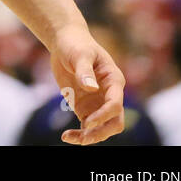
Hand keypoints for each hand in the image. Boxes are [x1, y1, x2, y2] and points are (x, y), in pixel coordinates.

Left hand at [49, 26, 125, 144]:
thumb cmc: (76, 44)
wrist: (65, 42)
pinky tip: (66, 136)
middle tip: (84, 137)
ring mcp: (97, 103)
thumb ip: (84, 71)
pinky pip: (86, 126)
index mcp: (114, 81)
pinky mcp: (84, 107)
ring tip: (70, 138)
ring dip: (90, 136)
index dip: (104, 115)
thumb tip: (91, 88)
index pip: (115, 104)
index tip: (87, 122)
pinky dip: (79, 134)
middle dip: (102, 132)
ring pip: (102, 128)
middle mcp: (109, 95)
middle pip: (115, 122)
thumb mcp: (79, 54)